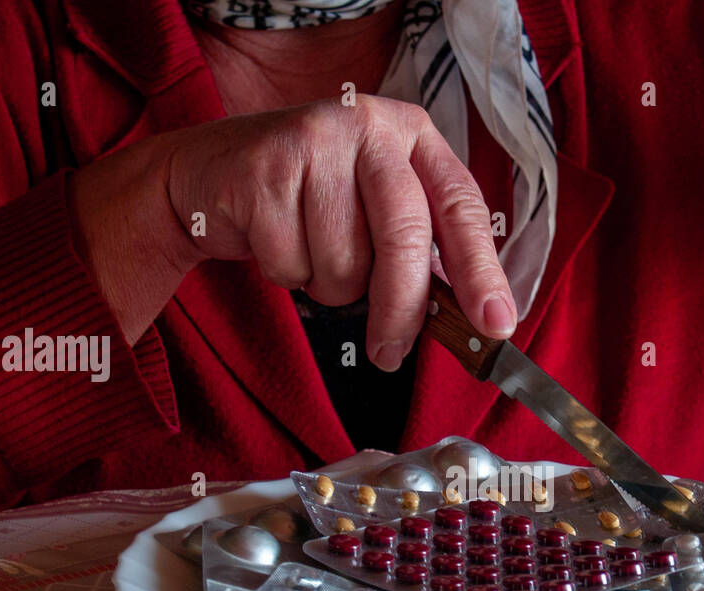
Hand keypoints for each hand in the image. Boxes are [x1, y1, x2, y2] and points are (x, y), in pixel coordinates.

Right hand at [72, 95, 514, 365]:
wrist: (208, 176)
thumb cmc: (309, 203)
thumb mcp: (375, 210)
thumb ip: (423, 250)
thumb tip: (474, 322)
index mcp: (412, 135)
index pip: (461, 206)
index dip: (482, 271)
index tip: (495, 325)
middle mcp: (369, 125)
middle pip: (404, 238)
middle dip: (400, 310)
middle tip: (390, 353)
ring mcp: (314, 142)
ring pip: (346, 262)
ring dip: (329, 285)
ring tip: (309, 251)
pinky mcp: (265, 170)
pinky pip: (295, 265)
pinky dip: (287, 275)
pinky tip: (274, 240)